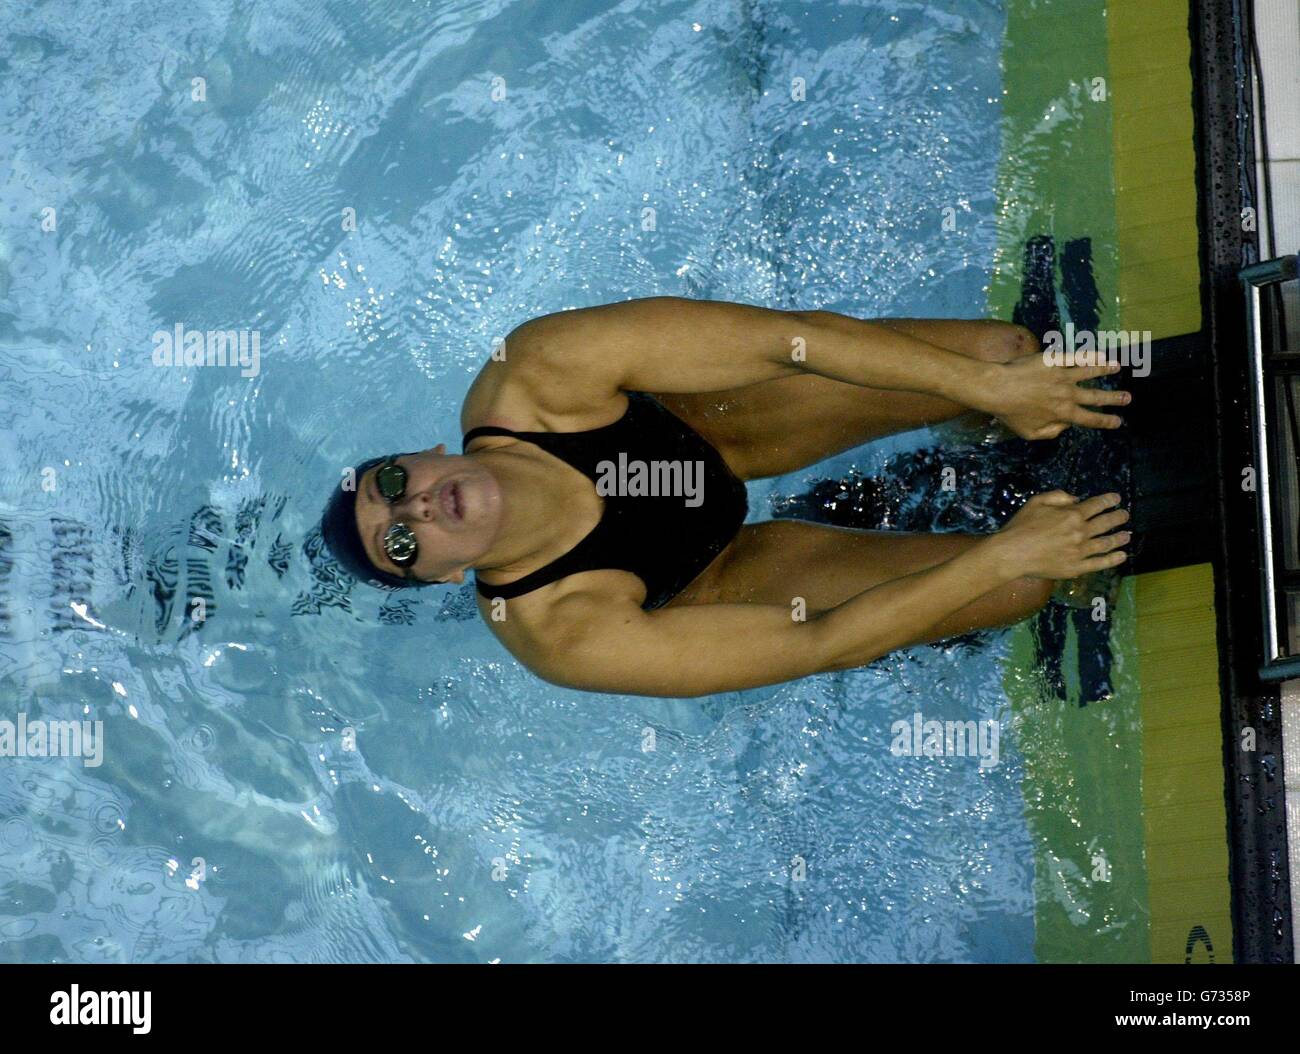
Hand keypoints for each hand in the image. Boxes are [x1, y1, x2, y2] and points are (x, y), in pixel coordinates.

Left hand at [977, 356, 1130, 439]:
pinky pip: (1076, 357)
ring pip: (1090, 372)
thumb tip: (1065, 426)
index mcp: (1063, 414)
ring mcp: (1062, 375)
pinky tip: (1101, 355)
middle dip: (1113, 398)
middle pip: (1095, 397)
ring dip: (1105, 370)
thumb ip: (1051, 432)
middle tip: (1127, 397)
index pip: (1089, 419)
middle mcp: (1068, 395)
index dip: (1105, 421)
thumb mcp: (1030, 433)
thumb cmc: (1010, 413)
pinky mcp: (1055, 360)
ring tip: (1117, 368)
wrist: (997, 389)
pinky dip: (1091, 356)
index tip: (1118, 421)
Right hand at [990, 491, 1130, 579]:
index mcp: (1072, 514)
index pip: (1097, 505)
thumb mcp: (1036, 502)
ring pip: (1106, 543)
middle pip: (1106, 523)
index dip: (1109, 500)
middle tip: (1125, 515)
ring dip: (1119, 538)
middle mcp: (1081, 532)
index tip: (1116, 498)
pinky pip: (1100, 563)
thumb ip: (1058, 496)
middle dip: (1118, 517)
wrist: (1012, 553)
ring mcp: (1081, 551)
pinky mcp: (1077, 567)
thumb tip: (1076, 499)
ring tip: (1127, 535)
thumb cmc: (1021, 526)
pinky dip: (1113, 559)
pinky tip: (1121, 556)